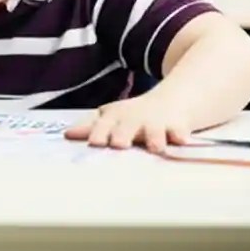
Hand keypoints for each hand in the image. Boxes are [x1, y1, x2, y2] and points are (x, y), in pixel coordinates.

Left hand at [64, 91, 192, 152]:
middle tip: (119, 144)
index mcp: (114, 117)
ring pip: (154, 131)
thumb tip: (67, 135)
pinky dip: (180, 136)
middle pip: (126, 127)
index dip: (98, 133)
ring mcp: (155, 123)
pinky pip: (179, 132)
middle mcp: (134, 120)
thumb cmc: (133, 116)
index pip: (103, 125)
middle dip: (123, 134)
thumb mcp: (111, 117)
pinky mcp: (176, 127)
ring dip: (154, 139)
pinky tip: (182, 142)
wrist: (169, 102)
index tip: (94, 143)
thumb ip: (91, 127)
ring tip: (156, 148)